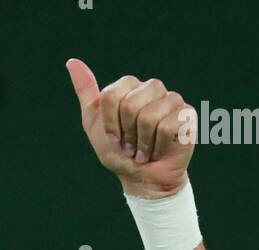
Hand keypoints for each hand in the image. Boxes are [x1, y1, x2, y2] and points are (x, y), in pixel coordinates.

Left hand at [65, 60, 194, 198]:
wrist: (141, 179)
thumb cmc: (119, 152)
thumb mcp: (94, 124)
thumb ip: (86, 93)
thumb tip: (72, 62)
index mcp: (130, 86)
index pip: (112, 94)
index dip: (109, 123)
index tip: (114, 137)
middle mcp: (152, 88)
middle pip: (130, 104)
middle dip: (126, 134)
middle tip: (131, 146)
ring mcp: (172, 100)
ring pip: (148, 117)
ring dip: (141, 144)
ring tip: (144, 150)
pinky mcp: (187, 115)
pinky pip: (166, 127)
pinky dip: (157, 146)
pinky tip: (159, 151)